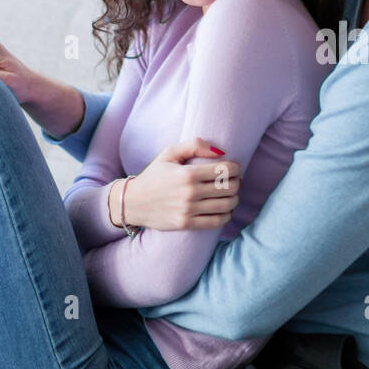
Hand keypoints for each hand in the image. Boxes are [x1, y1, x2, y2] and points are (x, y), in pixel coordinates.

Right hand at [109, 138, 240, 230]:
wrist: (132, 202)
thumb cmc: (153, 176)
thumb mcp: (168, 154)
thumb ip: (194, 145)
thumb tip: (221, 151)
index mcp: (187, 173)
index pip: (226, 170)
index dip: (236, 168)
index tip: (233, 168)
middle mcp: (190, 192)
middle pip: (230, 187)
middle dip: (236, 183)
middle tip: (231, 181)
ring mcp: (188, 210)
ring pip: (227, 204)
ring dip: (234, 199)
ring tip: (228, 195)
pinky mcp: (186, 223)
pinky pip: (217, 221)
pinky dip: (226, 215)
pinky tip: (223, 209)